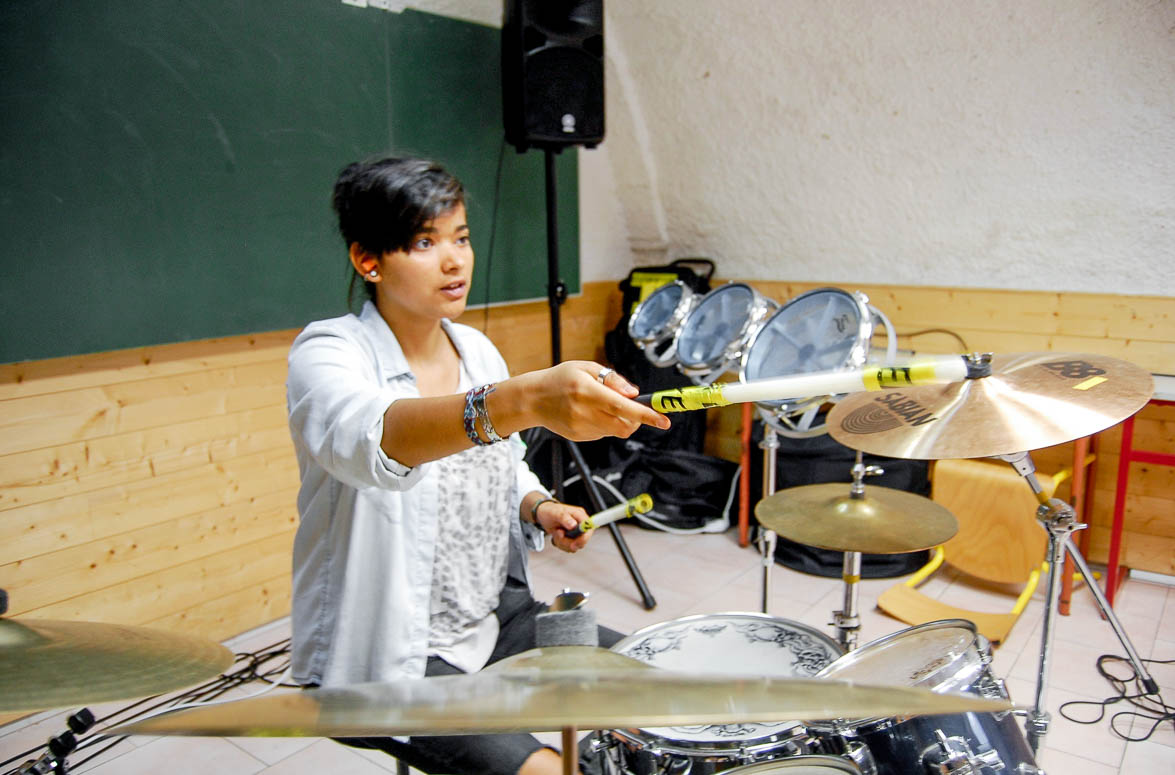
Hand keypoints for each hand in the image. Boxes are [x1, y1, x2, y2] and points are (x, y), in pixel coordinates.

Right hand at [521, 361, 670, 440]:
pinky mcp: (579, 437)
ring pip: (615, 431)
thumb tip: (635, 394)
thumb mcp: (586, 367)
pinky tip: (591, 413)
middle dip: (637, 420)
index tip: (665, 420)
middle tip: (635, 408)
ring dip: (621, 421)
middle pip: (624, 426)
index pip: (623, 407)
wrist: (532, 399)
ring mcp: (581, 428)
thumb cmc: (561, 379)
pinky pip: (603, 434)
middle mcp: (584, 412)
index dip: (646, 415)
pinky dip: (606, 424)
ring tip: (603, 405)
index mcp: (587, 391)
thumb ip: (613, 380)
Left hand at [535, 500, 591, 552]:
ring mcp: (577, 532)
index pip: (589, 528)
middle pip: (583, 540)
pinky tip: (556, 536)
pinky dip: (561, 544)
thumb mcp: (555, 513)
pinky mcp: (572, 539)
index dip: (584, 538)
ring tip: (556, 532)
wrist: (544, 515)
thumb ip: (564, 518)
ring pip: (575, 546)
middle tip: (559, 534)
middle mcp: (581, 524)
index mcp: (580, 515)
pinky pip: (569, 548)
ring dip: (562, 542)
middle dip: (569, 541)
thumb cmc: (550, 511)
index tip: (574, 544)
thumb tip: (573, 525)